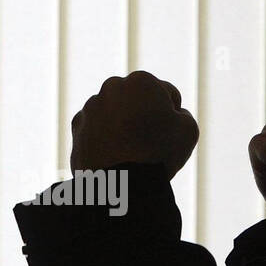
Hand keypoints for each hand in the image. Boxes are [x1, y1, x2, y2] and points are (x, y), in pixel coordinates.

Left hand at [70, 71, 197, 179]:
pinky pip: (96, 129)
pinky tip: (113, 156)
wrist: (119, 184)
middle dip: (143, 115)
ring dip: (122, 126)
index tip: (170, 134)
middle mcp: (111, 87)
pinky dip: (104, 138)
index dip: (173, 115)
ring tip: (130, 153)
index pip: (165, 94)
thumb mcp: (189, 130)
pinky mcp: (77, 127)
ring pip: (114, 114)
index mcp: (141, 80)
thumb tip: (173, 113)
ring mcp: (90, 107)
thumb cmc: (158, 154)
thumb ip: (183, 114)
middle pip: (136, 100)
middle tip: (149, 143)